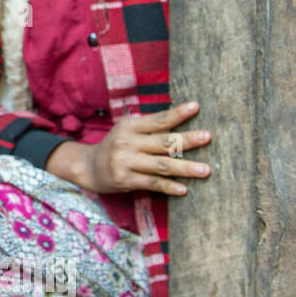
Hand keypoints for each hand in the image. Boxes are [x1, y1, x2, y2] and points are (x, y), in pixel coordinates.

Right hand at [48, 101, 211, 195]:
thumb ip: (150, 128)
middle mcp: (127, 143)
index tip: (196, 106)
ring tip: (205, 170)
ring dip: (185, 168)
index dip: (177, 113)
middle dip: (187, 140)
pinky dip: (169, 187)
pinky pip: (152, 184)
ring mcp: (125, 162)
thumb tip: (181, 122)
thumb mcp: (127, 131)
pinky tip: (184, 189)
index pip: (158, 120)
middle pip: (163, 141)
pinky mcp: (125, 180)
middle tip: (207, 137)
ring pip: (161, 165)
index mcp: (129, 127)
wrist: (88, 167)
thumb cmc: (116, 146)